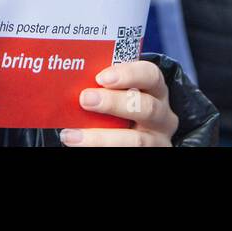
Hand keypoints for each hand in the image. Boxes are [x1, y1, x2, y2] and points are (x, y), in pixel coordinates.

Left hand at [61, 60, 177, 146]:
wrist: (135, 136)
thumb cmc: (122, 107)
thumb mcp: (121, 94)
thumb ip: (104, 87)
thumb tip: (70, 81)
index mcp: (155, 90)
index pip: (150, 75)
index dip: (128, 74)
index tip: (101, 77)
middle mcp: (162, 116)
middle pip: (146, 107)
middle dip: (113, 103)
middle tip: (85, 99)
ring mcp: (157, 141)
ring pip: (136, 141)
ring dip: (100, 138)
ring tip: (71, 136)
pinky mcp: (149, 155)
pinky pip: (127, 153)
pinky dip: (101, 150)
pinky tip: (80, 146)